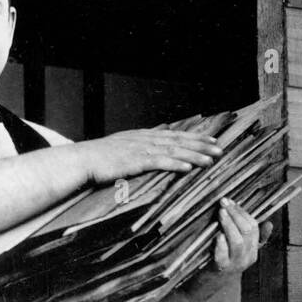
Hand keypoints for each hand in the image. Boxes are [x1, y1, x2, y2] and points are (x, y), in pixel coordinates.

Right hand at [79, 129, 221, 184]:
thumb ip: (142, 148)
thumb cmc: (101, 159)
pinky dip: (175, 163)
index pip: (175, 134)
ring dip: (193, 155)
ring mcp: (139, 149)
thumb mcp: (124, 149)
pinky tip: (188, 167)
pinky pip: (159, 162)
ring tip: (210, 159)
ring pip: (172, 150)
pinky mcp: (134, 161)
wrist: (81, 160)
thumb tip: (157, 147)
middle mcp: (145, 139)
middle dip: (201, 145)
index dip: (195, 137)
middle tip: (220, 149)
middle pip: (178, 140)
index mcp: (143, 136)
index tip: (212, 140)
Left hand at [209, 197, 271, 275]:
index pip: (254, 227)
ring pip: (237, 241)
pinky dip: (221, 244)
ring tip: (221, 213)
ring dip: (228, 224)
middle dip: (235, 214)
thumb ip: (250, 234)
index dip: (242, 212)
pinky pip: (223, 255)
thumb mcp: (239, 248)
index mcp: (254, 250)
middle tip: (224, 203)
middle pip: (247, 232)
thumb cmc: (223, 260)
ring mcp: (235, 264)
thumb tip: (268, 223)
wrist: (209, 284)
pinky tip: (218, 235)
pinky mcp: (221, 269)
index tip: (231, 202)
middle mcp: (248, 258)